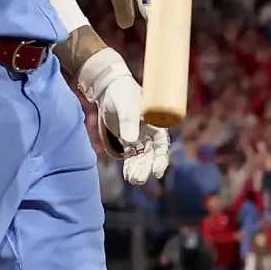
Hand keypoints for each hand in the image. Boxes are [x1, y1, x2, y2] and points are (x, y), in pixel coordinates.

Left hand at [80, 49, 169, 185]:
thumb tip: (129, 141)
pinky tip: (128, 175)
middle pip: (151, 155)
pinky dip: (130, 165)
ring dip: (138, 169)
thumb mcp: (125, 106)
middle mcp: (150, 133)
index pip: (162, 145)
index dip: (161, 160)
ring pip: (141, 157)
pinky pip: (131, 155)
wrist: (108, 89)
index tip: (157, 172)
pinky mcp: (127, 140)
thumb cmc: (121, 94)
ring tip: (133, 180)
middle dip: (145, 168)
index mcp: (156, 123)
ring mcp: (139, 137)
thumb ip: (128, 123)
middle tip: (137, 180)